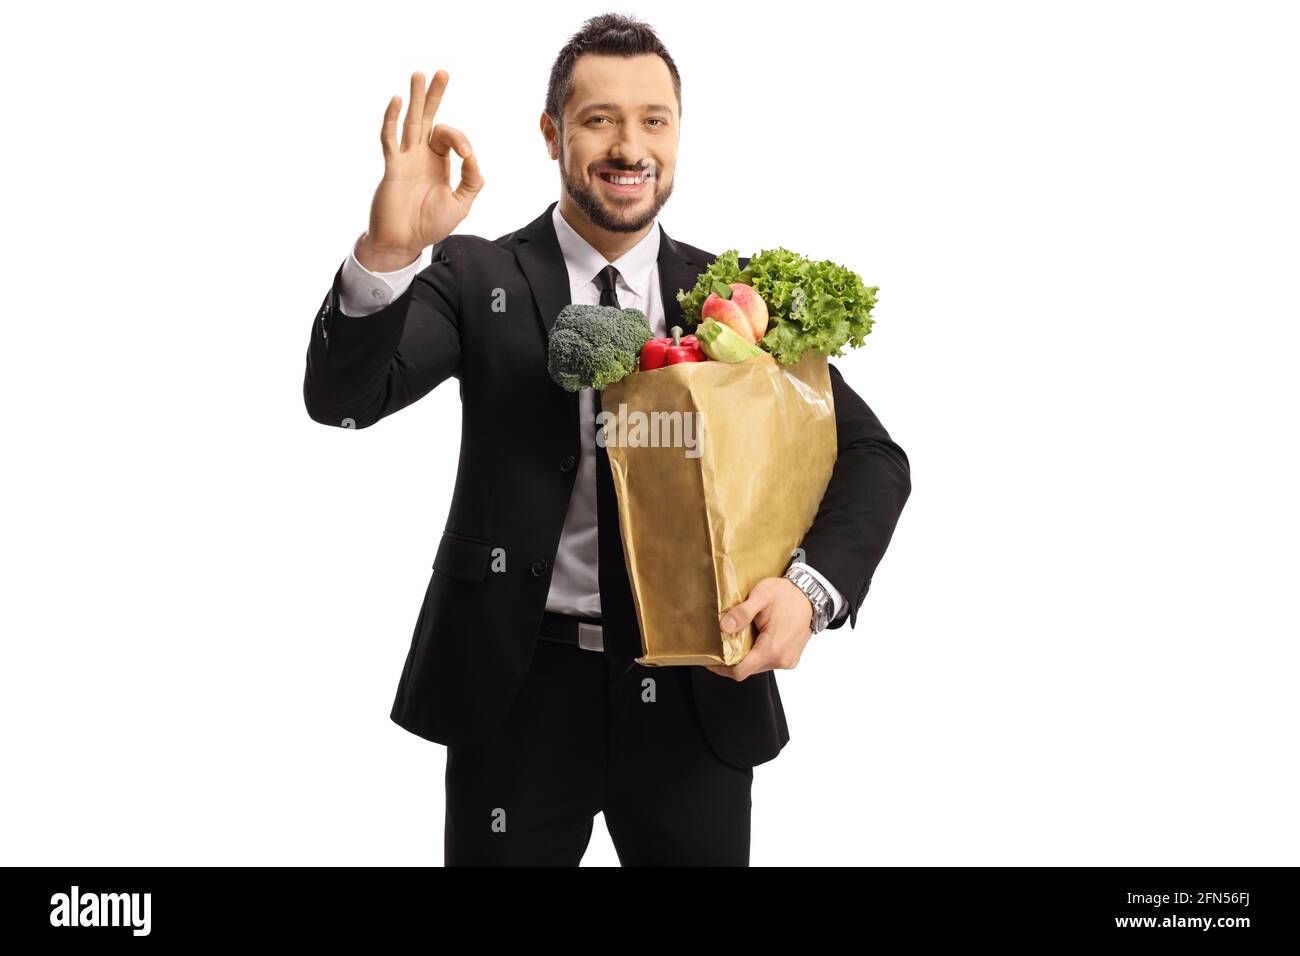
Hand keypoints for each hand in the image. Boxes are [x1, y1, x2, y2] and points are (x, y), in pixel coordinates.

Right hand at [358, 70, 484, 270]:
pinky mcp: (392, 166)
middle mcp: (422, 155)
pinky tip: (396, 101)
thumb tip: (473, 158)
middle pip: (428, 118)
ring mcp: (405, 158)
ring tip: (418, 74)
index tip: (467, 156)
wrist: (404, 242)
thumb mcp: (461, 204)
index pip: (450, 137)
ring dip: (415, 98)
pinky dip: (392, 119)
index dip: (461, 140)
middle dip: (435, 95)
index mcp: (439, 162)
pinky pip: (390, 138)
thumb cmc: (430, 225)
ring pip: (410, 121)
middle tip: (442, 73)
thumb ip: (471, 181)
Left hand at [704, 577, 814, 680]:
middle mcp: (781, 660)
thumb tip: (724, 628)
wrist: (811, 594)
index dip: (721, 668)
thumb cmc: (786, 594)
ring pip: (758, 666)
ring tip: (737, 639)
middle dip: (732, 660)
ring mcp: (788, 660)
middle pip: (747, 670)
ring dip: (746, 656)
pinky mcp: (791, 658)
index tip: (709, 659)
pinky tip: (754, 639)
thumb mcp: (761, 596)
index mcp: (772, 649)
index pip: (740, 671)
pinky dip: (758, 654)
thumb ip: (742, 613)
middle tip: (720, 645)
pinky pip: (769, 662)